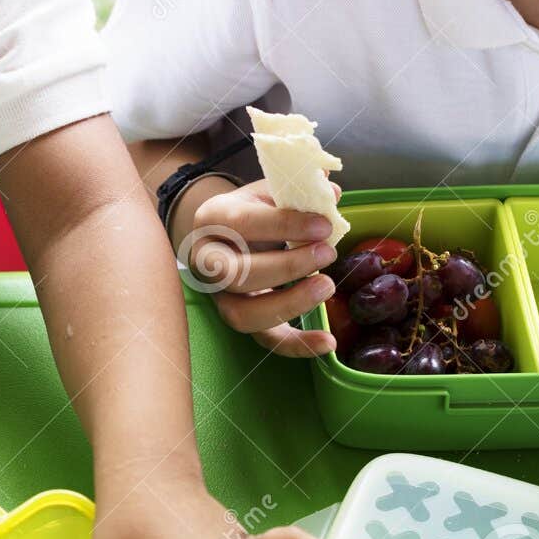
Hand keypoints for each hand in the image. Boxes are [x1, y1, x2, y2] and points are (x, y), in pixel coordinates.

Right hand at [182, 179, 342, 357]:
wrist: (229, 233)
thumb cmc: (253, 209)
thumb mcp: (268, 192)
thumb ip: (297, 192)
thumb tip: (331, 192)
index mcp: (212, 220)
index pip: (242, 223)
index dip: (284, 225)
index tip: (324, 225)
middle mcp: (207, 262)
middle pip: (234, 275)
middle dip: (286, 266)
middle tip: (327, 253)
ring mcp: (220, 296)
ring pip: (243, 315)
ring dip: (289, 304)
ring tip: (326, 286)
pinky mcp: (240, 318)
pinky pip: (264, 340)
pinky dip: (297, 345)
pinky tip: (328, 343)